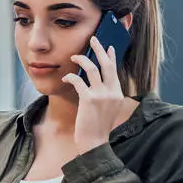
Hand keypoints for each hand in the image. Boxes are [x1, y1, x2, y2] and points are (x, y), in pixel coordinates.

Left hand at [61, 36, 126, 153]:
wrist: (94, 143)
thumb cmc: (97, 127)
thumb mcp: (106, 109)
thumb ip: (105, 95)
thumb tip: (96, 81)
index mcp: (117, 94)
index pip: (114, 71)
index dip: (111, 57)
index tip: (109, 47)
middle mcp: (112, 92)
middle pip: (107, 64)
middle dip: (99, 49)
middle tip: (93, 39)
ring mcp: (101, 95)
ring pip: (92, 69)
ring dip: (82, 59)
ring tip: (74, 56)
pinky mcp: (89, 99)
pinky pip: (78, 80)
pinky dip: (70, 76)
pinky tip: (65, 77)